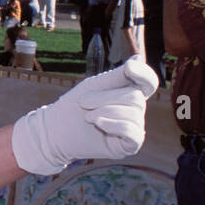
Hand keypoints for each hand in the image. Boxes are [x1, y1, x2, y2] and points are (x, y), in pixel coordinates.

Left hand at [11, 58, 158, 174]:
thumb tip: (138, 58)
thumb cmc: (74, 105)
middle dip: (105, 98)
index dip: (144, 74)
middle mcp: (135, 110)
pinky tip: (98, 124)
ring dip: (104, 112)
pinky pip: (133, 132)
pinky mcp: (129, 145)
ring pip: (133, 113)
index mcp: (129, 92)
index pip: (148, 82)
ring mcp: (134, 128)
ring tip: (87, 117)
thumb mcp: (96, 85)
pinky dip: (113, 125)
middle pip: (135, 97)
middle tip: (83, 102)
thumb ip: (118, 74)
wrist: (56, 130)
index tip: (130, 67)